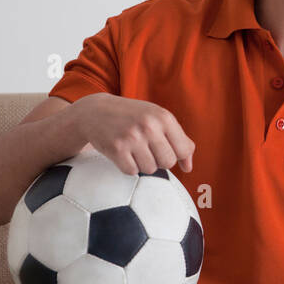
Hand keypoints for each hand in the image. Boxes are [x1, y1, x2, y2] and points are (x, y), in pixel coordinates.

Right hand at [70, 93, 194, 175]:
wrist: (95, 111)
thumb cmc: (132, 116)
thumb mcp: (157, 119)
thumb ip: (178, 140)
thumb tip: (189, 167)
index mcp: (163, 117)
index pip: (184, 150)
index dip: (177, 155)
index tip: (165, 149)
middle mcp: (149, 126)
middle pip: (168, 162)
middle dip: (160, 161)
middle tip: (148, 149)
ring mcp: (132, 138)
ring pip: (150, 169)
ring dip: (143, 164)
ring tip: (134, 150)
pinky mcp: (116, 149)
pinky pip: (132, 171)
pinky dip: (128, 166)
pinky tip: (123, 153)